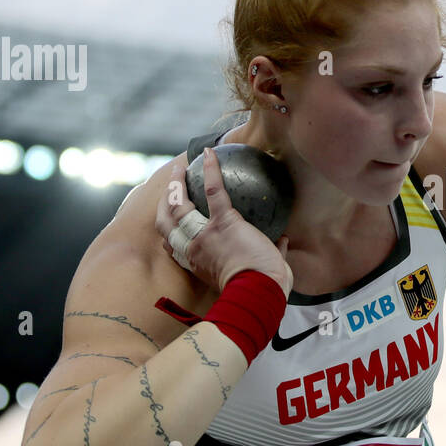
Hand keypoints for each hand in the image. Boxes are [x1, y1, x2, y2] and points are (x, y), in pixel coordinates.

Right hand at [155, 147, 293, 296]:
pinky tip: (210, 153)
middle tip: (170, 187)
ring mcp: (205, 234)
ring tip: (180, 168)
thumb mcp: (255, 275)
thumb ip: (267, 254)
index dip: (168, 233)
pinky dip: (211, 171)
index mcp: (198, 264)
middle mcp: (194, 249)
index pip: (173, 247)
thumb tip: (282, 240)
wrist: (260, 292)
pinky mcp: (223, 221)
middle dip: (164, 203)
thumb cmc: (261, 290)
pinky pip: (214, 191)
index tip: (170, 222)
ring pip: (179, 206)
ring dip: (176, 185)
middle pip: (167, 223)